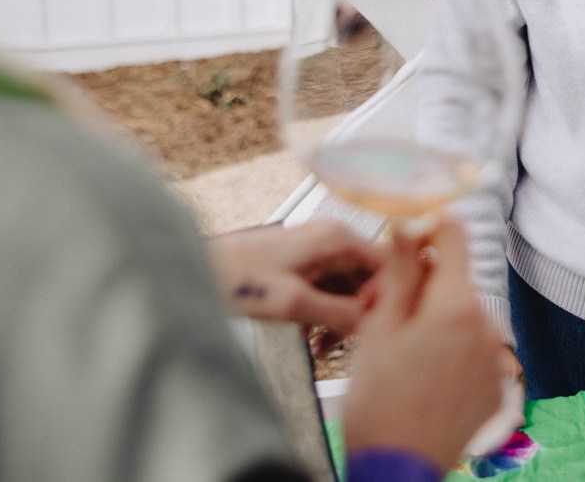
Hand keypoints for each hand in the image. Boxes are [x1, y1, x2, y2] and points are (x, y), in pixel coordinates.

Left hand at [206, 219, 379, 336]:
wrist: (193, 271)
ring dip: (341, 320)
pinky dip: (325, 316)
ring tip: (321, 347)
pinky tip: (309, 338)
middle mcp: (332, 239)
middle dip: (362, 314)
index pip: (391, 264)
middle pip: (372, 279)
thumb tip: (376, 324)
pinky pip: (330, 292)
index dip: (389, 298)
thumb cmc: (233, 276)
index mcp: (336, 237)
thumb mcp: (292, 302)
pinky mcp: (304, 266)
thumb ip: (338, 313)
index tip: (378, 326)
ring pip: (351, 290)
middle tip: (349, 345)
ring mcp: (318, 252)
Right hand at [344, 219, 507, 470]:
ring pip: (462, 315)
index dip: (428, 228)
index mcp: (456, 306)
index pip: (454, 233)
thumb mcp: (378, 329)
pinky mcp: (496, 385)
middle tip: (382, 311)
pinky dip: (450, 351)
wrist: (397, 471)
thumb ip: (400, 270)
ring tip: (399, 351)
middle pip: (454, 279)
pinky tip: (420, 375)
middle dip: (421, 286)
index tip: (407, 240)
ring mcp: (495, 358)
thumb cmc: (379, 405)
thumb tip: (409, 221)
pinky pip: (473, 349)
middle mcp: (487, 326)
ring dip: (434, 320)